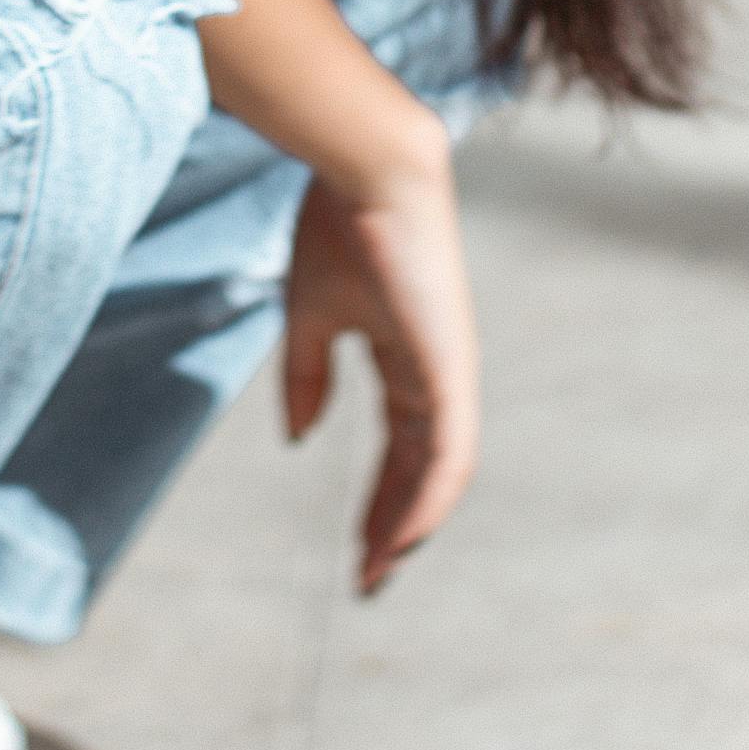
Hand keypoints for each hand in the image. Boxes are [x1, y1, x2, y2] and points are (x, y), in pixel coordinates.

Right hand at [281, 132, 479, 591]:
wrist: (367, 170)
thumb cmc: (337, 225)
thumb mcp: (311, 315)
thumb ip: (308, 377)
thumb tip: (299, 437)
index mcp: (406, 359)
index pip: (403, 446)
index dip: (381, 498)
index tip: (359, 549)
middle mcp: (436, 373)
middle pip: (422, 469)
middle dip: (394, 526)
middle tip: (370, 579)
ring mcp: (448, 372)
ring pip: (440, 472)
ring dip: (410, 526)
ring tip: (379, 571)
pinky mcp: (449, 368)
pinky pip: (449, 453)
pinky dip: (429, 500)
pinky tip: (407, 536)